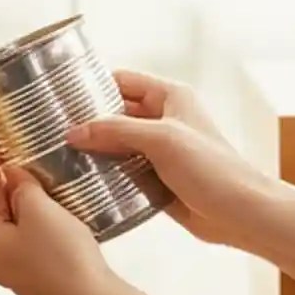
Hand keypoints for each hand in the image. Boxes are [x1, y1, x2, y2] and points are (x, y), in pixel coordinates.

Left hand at [0, 150, 117, 294]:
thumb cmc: (64, 256)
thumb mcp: (39, 209)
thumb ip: (21, 186)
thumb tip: (11, 174)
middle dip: (8, 188)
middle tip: (19, 163)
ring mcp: (15, 273)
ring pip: (15, 229)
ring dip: (25, 207)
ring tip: (39, 187)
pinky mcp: (37, 280)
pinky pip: (31, 244)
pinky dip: (37, 226)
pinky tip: (53, 218)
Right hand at [67, 69, 276, 248]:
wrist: (240, 213)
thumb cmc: (213, 169)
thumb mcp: (162, 140)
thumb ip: (117, 131)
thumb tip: (75, 132)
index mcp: (171, 97)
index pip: (123, 81)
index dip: (94, 86)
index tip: (63, 97)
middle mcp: (165, 120)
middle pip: (116, 113)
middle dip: (89, 122)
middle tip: (53, 131)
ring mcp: (160, 150)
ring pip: (118, 144)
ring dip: (95, 151)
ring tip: (60, 156)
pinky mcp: (157, 178)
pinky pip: (124, 170)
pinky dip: (106, 174)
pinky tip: (82, 180)